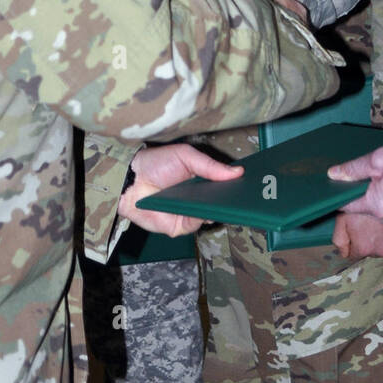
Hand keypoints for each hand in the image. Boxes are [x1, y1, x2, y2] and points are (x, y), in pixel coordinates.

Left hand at [118, 143, 242, 236]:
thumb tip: (238, 172)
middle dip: (233, 199)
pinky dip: (203, 217)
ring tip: (234, 201)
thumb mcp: (185, 157)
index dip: (237, 185)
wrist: (130, 180)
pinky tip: (209, 209)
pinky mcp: (180, 226)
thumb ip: (210, 166)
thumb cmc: (155, 164)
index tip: (253, 183)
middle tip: (247, 195)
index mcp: (201, 180)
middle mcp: (198, 198)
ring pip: (211, 214)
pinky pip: (197, 223)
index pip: (224, 185)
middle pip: (221, 202)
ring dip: (221, 209)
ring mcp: (190, 213)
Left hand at [329, 137, 382, 228]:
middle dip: (362, 190)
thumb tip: (334, 175)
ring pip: (380, 207)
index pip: (346, 206)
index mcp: (377, 207)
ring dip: (378, 192)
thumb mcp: (378, 159)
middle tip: (368, 169)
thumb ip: (353, 169)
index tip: (335, 183)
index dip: (339, 193)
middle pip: (364, 206)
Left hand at [332, 212, 382, 258]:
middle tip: (366, 219)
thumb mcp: (343, 214)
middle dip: (368, 238)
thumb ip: (339, 237)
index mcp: (364, 247)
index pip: (353, 254)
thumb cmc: (364, 195)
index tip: (352, 229)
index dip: (351, 240)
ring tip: (380, 218)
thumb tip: (341, 252)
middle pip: (372, 250)